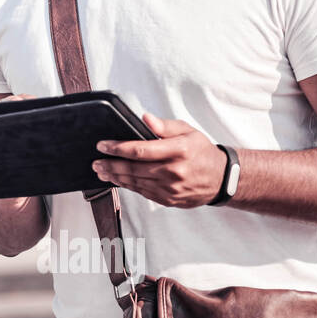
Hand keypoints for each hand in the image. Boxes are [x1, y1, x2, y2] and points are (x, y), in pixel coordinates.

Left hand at [92, 113, 227, 207]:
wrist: (221, 178)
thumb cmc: (201, 151)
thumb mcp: (187, 131)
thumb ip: (164, 126)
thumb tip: (145, 118)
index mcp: (179, 151)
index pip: (141, 150)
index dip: (118, 148)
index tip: (102, 145)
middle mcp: (174, 171)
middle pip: (133, 169)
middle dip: (110, 164)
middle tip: (96, 161)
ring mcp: (171, 188)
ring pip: (135, 182)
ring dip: (114, 177)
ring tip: (101, 170)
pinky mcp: (168, 199)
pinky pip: (142, 192)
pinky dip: (127, 185)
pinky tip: (117, 180)